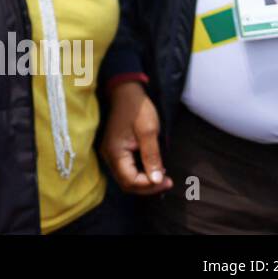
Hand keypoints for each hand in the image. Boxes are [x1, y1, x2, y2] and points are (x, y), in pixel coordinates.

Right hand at [101, 81, 171, 195]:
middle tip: (167, 181)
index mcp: (115, 152)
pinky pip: (126, 169)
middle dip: (147, 186)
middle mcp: (109, 156)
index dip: (149, 185)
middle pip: (126, 183)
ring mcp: (111, 153)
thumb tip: (156, 180)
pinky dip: (140, 173)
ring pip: (126, 177)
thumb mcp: (149, 132)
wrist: (126, 92)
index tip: (168, 180)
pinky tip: (152, 167)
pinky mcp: (116, 150)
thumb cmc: (138, 109)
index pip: (130, 180)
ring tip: (162, 175)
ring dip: (144, 181)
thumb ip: (152, 157)